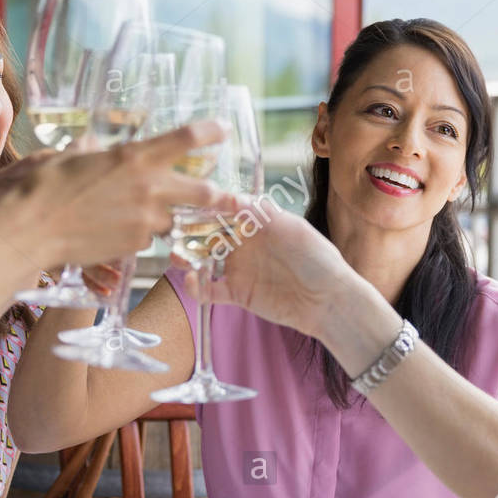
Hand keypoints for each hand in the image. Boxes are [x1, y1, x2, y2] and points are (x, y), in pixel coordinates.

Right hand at [0, 122, 236, 270]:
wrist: (29, 230)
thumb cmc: (41, 187)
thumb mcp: (67, 156)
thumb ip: (90, 150)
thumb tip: (93, 145)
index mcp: (134, 156)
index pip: (184, 139)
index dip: (208, 132)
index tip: (222, 130)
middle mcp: (148, 187)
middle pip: (202, 191)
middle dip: (221, 197)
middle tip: (235, 200)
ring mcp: (145, 220)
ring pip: (169, 219)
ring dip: (162, 217)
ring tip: (135, 215)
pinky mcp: (136, 246)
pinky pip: (147, 239)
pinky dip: (138, 235)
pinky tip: (113, 231)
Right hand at [184, 202, 361, 339]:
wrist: (329, 301)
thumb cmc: (318, 259)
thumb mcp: (293, 228)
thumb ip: (262, 212)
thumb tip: (231, 197)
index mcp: (258, 222)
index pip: (226, 208)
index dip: (206, 204)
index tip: (187, 200)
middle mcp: (245, 242)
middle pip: (208, 232)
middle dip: (188, 229)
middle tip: (169, 226)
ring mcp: (239, 267)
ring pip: (203, 259)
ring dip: (185, 256)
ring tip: (174, 254)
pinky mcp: (237, 293)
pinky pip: (209, 290)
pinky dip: (196, 286)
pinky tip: (190, 280)